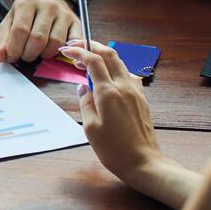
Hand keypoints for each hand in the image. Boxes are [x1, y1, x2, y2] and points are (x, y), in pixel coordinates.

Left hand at [0, 0, 79, 62]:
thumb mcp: (9, 21)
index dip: (15, 49)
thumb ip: (3, 40)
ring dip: (45, 55)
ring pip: (56, 43)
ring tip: (38, 52)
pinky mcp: (77, 22)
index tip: (12, 57)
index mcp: (27, 3)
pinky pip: (73, 43)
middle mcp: (47, 6)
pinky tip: (55, 51)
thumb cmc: (26, 12)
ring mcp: (64, 13)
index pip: (20, 30)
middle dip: (29, 54)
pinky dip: (65, 52)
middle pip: (38, 39)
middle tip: (25, 56)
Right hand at [63, 39, 166, 186]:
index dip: (78, 51)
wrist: (144, 163)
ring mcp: (136, 92)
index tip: (66, 50)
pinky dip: (114, 69)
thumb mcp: (90, 127)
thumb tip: (82, 87)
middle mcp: (124, 87)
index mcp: (109, 93)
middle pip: (110, 54)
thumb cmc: (114, 149)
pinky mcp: (142, 99)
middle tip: (76, 47)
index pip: (93, 61)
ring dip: (103, 57)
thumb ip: (85, 102)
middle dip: (92, 46)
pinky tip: (106, 78)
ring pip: (120, 63)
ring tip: (88, 63)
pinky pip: (127, 75)